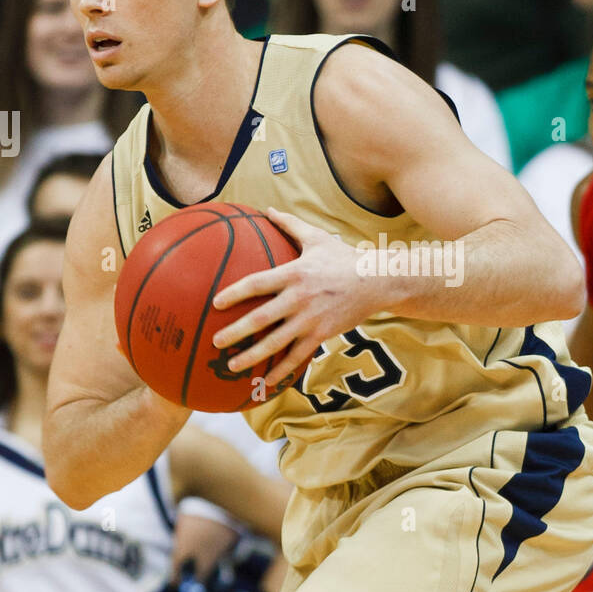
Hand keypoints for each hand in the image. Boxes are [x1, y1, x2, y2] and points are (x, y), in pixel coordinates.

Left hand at [211, 208, 378, 387]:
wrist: (376, 282)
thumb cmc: (343, 257)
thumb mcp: (317, 237)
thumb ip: (289, 225)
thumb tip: (267, 209)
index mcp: (294, 273)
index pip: (256, 283)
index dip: (234, 293)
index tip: (215, 303)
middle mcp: (299, 299)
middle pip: (260, 319)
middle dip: (235, 332)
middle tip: (215, 341)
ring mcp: (310, 320)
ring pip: (275, 343)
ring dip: (252, 356)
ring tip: (232, 366)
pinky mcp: (321, 335)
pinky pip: (297, 357)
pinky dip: (281, 371)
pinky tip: (266, 381)